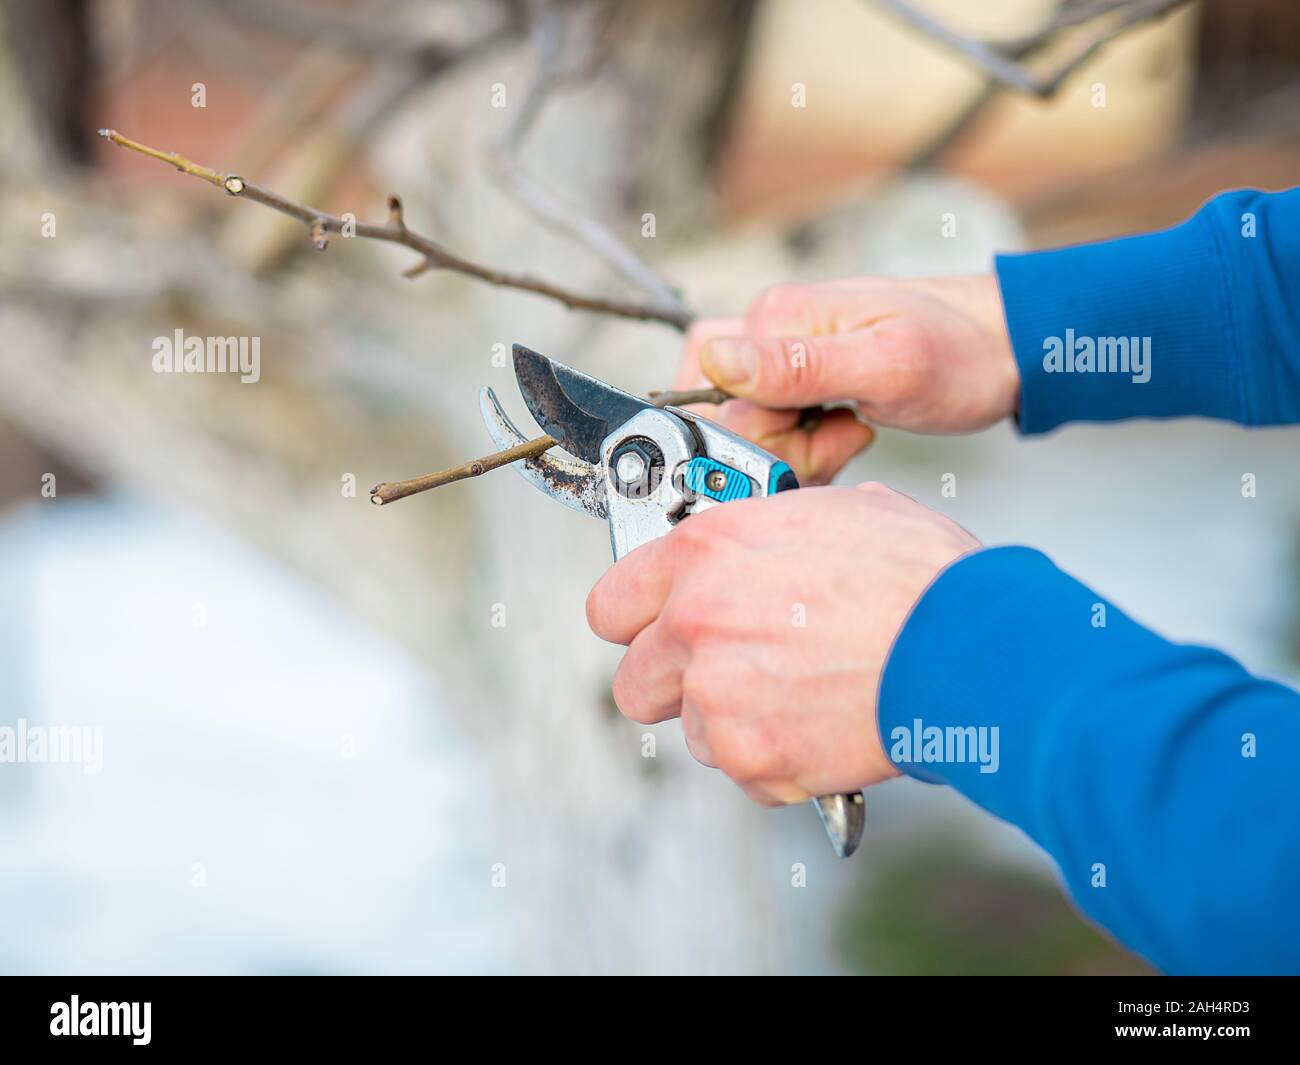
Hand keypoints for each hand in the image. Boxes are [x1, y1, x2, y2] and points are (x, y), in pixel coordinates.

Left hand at [586, 483, 979, 803]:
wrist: (969, 650)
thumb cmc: (922, 579)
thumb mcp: (836, 515)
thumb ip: (768, 537)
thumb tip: (763, 546)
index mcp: (707, 551)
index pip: (612, 603)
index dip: (638, 620)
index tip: (657, 629)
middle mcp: (695, 621)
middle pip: (634, 681)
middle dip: (675, 684)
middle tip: (730, 675)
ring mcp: (717, 695)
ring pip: (693, 730)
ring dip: (734, 722)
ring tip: (801, 697)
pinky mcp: (751, 758)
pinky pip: (743, 771)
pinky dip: (777, 760)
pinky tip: (823, 727)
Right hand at [674, 275, 1017, 483]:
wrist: (1002, 346)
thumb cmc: (960, 352)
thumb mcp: (887, 365)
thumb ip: (797, 365)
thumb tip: (716, 362)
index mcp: (773, 318)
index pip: (722, 407)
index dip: (771, 440)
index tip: (829, 431)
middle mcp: (763, 332)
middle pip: (733, 426)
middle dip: (790, 449)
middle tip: (849, 433)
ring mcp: (776, 355)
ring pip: (749, 435)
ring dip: (802, 452)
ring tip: (854, 431)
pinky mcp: (792, 378)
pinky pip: (769, 431)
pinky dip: (807, 449)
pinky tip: (847, 434)